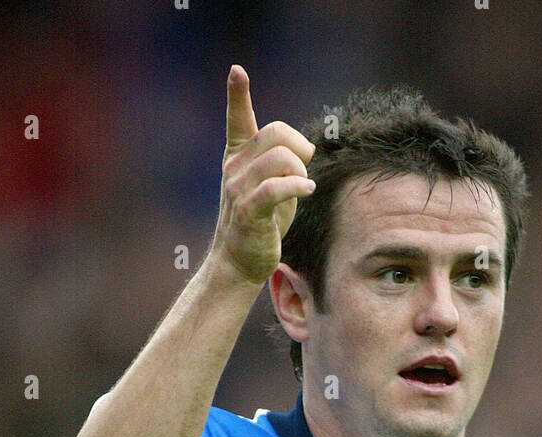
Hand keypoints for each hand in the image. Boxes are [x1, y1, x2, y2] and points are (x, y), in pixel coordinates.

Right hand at [211, 65, 315, 285]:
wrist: (239, 262)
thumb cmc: (260, 221)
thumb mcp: (270, 184)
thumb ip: (282, 160)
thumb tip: (305, 145)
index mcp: (238, 156)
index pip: (238, 119)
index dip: (237, 95)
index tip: (236, 70)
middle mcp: (234, 167)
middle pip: (275, 132)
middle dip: (299, 146)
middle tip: (304, 167)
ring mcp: (238, 189)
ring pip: (279, 158)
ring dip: (300, 170)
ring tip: (301, 186)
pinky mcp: (248, 211)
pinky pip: (276, 187)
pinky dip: (297, 186)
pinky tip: (306, 190)